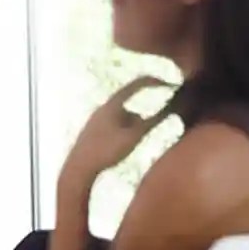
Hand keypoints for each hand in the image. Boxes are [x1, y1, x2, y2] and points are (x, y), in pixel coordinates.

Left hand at [60, 76, 175, 189]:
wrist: (79, 167)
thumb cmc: (107, 150)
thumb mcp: (134, 136)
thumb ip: (152, 122)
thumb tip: (169, 110)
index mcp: (111, 105)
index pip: (134, 85)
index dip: (152, 82)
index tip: (169, 83)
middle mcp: (102, 108)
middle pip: (129, 105)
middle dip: (140, 118)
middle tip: (145, 132)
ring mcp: (96, 119)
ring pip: (122, 118)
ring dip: (131, 127)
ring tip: (127, 146)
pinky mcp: (94, 130)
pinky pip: (115, 127)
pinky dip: (123, 134)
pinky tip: (119, 149)